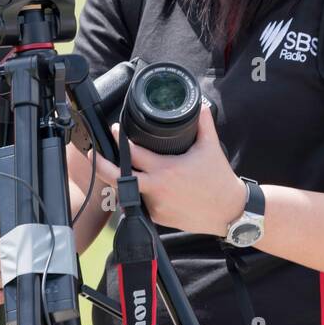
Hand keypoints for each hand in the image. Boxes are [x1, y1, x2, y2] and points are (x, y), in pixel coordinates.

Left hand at [94, 104, 244, 236]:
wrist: (228, 212)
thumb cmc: (219, 180)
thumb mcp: (211, 147)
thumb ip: (203, 124)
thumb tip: (201, 106)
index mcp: (166, 169)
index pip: (133, 152)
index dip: (121, 139)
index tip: (116, 130)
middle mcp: (156, 189)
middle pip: (117, 177)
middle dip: (102, 165)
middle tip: (95, 154)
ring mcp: (155, 206)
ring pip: (128, 192)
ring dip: (122, 181)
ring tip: (117, 169)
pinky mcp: (158, 218)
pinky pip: (140, 205)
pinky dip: (138, 195)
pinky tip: (140, 186)